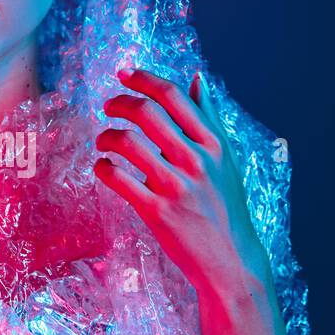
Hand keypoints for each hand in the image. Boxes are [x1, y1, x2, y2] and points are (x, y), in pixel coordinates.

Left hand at [92, 67, 271, 299]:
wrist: (231, 260)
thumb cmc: (225, 207)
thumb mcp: (225, 159)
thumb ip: (208, 117)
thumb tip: (196, 78)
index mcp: (213, 143)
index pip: (173, 97)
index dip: (143, 79)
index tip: (124, 74)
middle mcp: (195, 160)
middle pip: (147, 113)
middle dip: (119, 103)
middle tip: (108, 106)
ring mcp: (175, 186)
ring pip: (128, 142)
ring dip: (107, 135)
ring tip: (103, 140)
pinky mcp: (157, 211)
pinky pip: (118, 179)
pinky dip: (104, 167)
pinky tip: (103, 167)